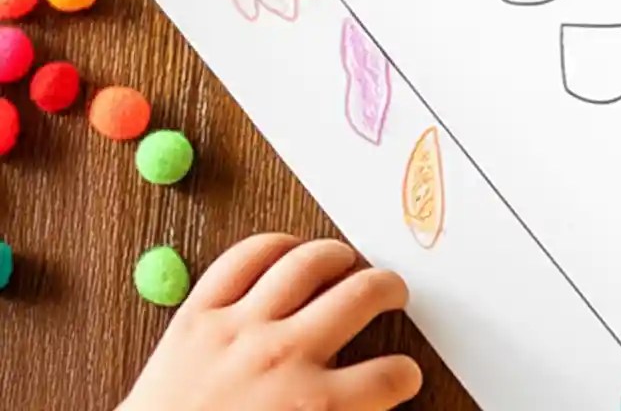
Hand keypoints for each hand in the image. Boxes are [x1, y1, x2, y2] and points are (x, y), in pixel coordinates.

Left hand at [119, 235, 421, 410]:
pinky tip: (288, 250)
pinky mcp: (197, 314)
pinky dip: (273, 245)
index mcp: (316, 406)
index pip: (389, 376)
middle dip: (390, 289)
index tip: (401, 374)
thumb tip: (363, 406)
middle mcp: (285, 357)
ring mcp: (240, 329)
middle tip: (392, 292)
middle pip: (363, 295)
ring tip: (347, 261)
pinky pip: (243, 258)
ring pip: (309, 262)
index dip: (405, 374)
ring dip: (340, 255)